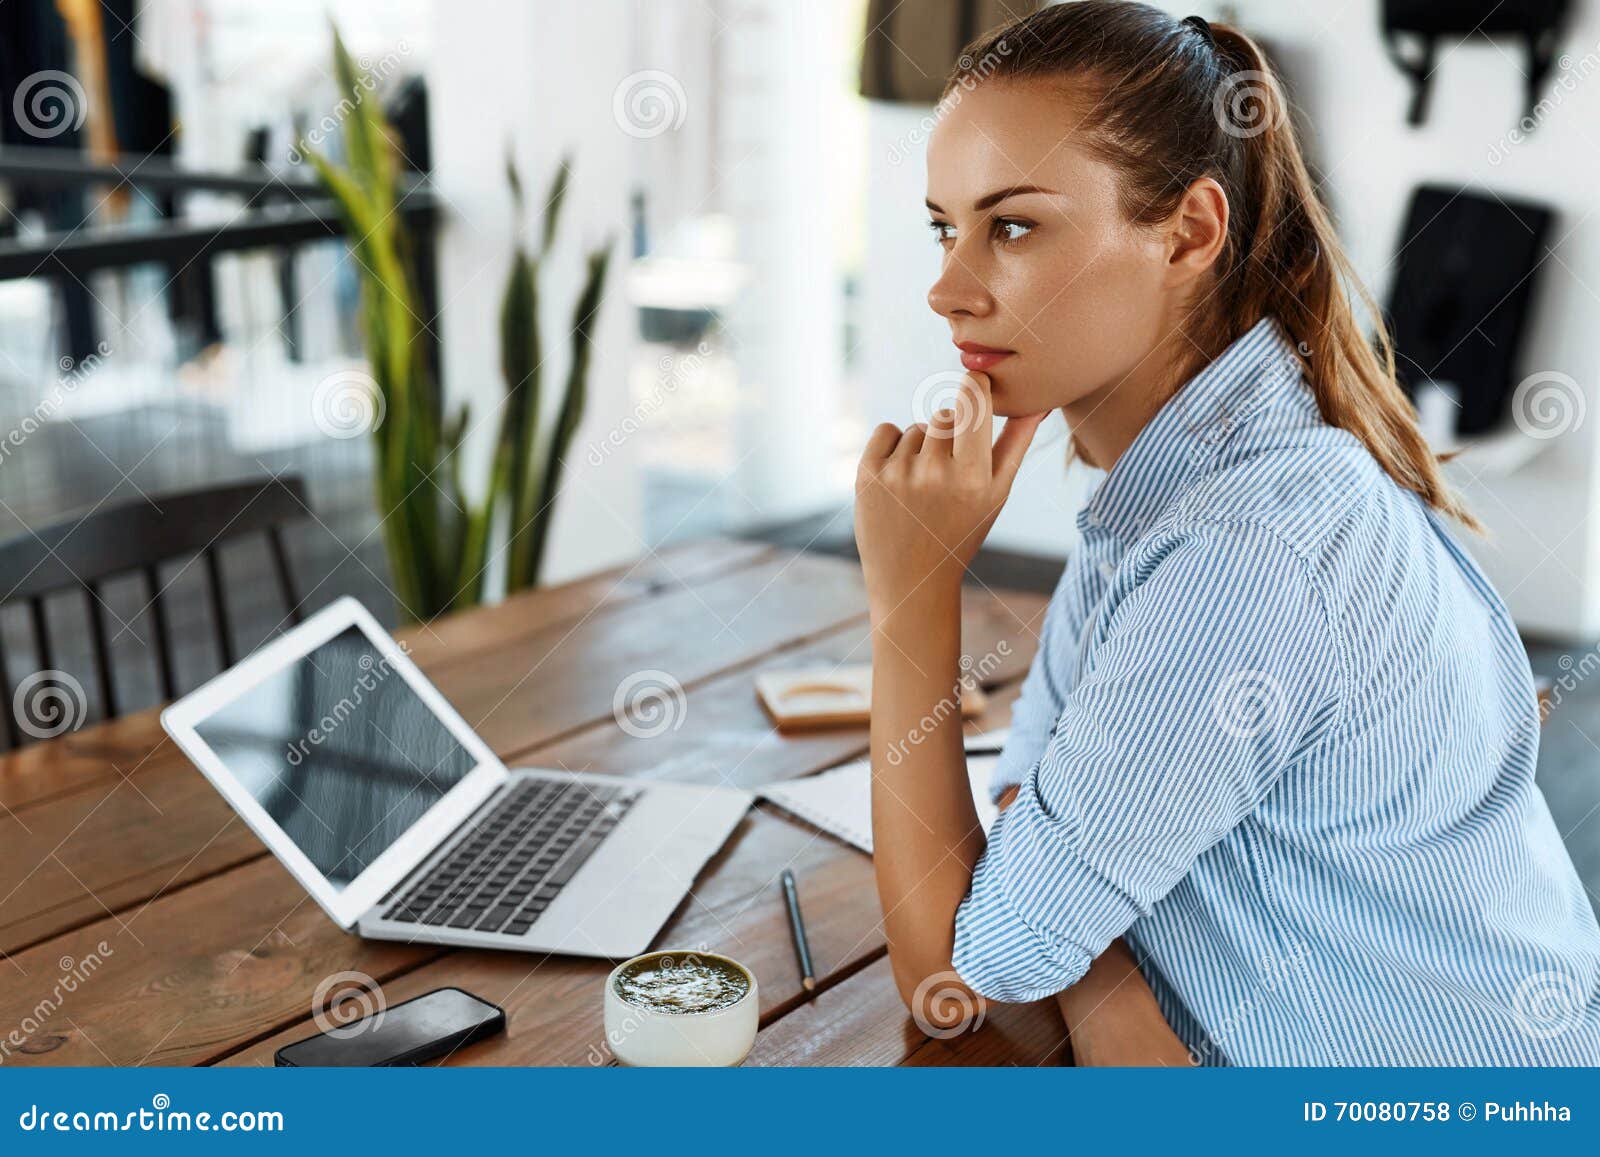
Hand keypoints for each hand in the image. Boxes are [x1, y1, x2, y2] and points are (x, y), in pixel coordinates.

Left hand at [854, 371, 1045, 616]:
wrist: (912, 578)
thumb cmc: (961, 532)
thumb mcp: (998, 494)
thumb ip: (1017, 444)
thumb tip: (1039, 404)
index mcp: (974, 477)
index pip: (973, 400)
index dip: (975, 385)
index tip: (976, 384)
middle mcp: (935, 474)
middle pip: (945, 415)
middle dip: (949, 433)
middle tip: (948, 472)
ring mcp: (898, 475)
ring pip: (916, 428)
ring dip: (921, 447)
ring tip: (924, 487)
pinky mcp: (868, 476)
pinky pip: (886, 430)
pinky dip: (892, 445)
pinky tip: (900, 477)